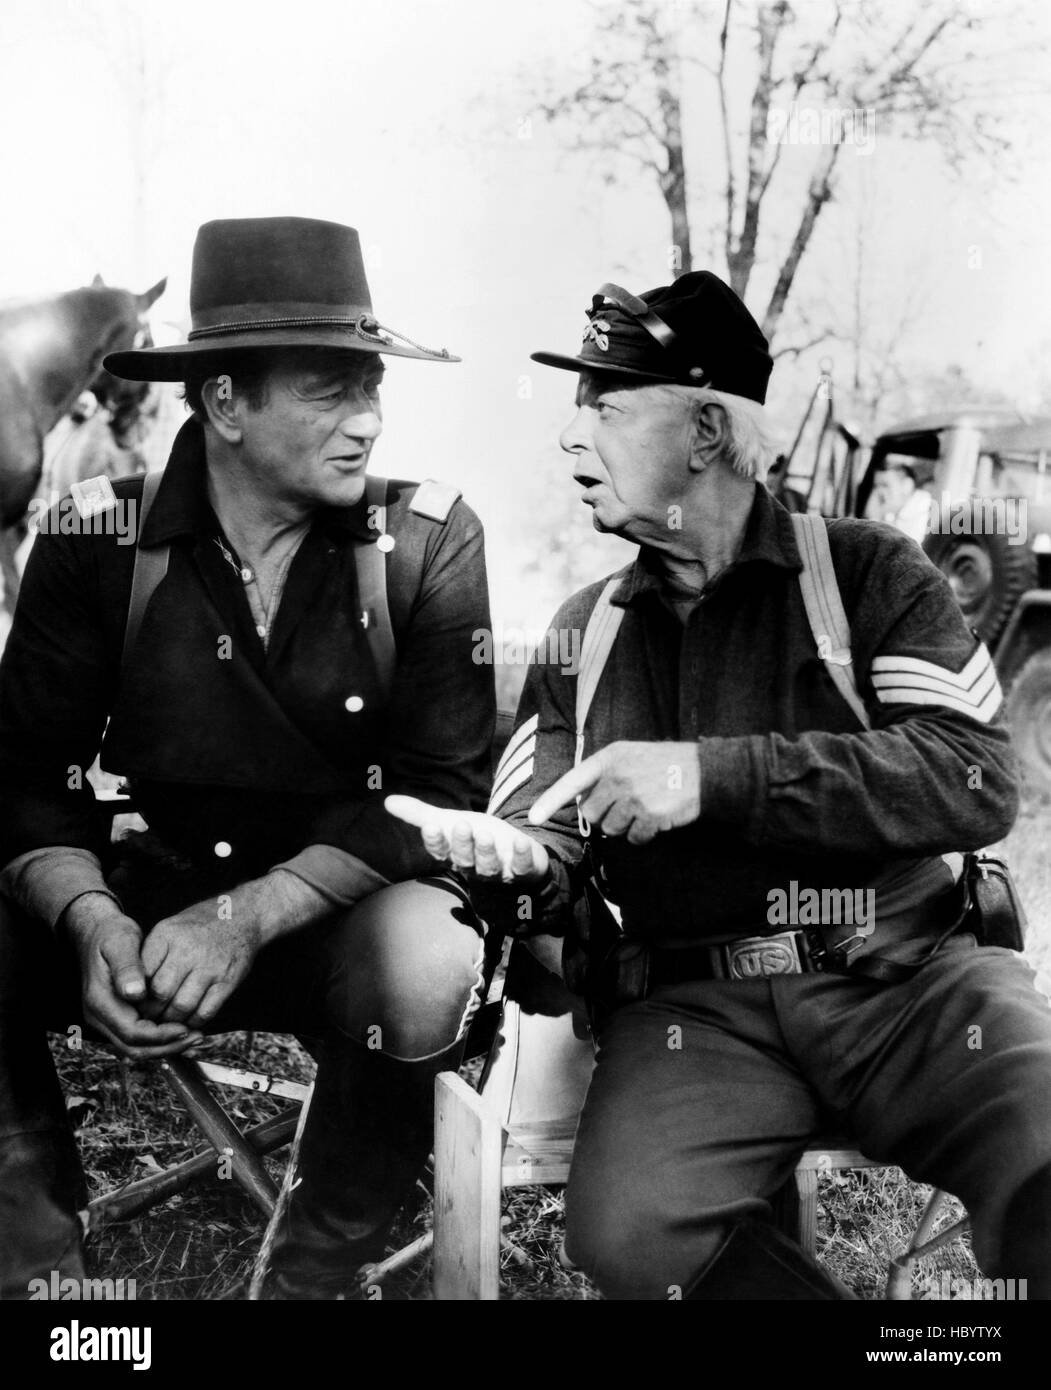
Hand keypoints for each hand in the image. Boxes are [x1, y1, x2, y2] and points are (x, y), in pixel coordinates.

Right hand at [64, 895, 201, 1059]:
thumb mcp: (120, 942)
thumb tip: (135, 993)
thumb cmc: (111, 934)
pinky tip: (181, 1032)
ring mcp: (104, 1019)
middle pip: (133, 1047)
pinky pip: (136, 1038)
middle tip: (196, 1038)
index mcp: (99, 1000)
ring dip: (165, 1046)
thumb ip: (127, 967)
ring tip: (194, 1037)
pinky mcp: (114, 1017)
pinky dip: (159, 1040)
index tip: (185, 1027)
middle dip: (166, 1046)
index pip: (131, 1032)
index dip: (160, 1035)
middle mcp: (98, 1016)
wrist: (97, 932)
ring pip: (135, 1048)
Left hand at [140, 891, 262, 1027]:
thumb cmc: (200, 924)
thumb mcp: (170, 927)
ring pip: (182, 1007)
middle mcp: (189, 949)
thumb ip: (150, 955)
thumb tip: (129, 989)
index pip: (141, 973)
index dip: (134, 994)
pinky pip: (206, 1011)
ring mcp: (211, 966)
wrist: (244, 915)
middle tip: (147, 1018)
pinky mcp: (228, 980)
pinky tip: (188, 1020)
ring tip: (165, 1022)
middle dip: (150, 1012)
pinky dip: (193, 1022)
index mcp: (167, 934)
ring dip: (170, 1021)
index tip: (133, 1003)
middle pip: (160, 994)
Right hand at [385, 796, 549, 882]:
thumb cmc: (475, 838)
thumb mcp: (449, 823)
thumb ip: (420, 815)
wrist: (513, 853)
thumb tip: (387, 801)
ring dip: (486, 852)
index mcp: (454, 855)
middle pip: (464, 860)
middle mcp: (474, 867)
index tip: (431, 826)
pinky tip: (521, 842)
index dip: (436, 841)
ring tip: (485, 834)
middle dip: (462, 844)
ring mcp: (500, 871)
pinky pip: (523, 867)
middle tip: (460, 825)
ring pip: (490, 867)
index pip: (441, 851)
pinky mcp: (524, 870)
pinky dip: (522, 856)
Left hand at [528, 741, 700, 844]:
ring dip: (624, 827)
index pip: (572, 781)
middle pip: (591, 813)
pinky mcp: (650, 815)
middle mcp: (618, 776)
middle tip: (625, 806)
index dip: (551, 801)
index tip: (534, 817)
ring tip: (643, 810)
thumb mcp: (630, 755)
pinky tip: (656, 820)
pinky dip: (642, 835)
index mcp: (610, 758)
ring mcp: (634, 796)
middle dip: (604, 816)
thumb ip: (605, 773)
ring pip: (610, 829)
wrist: (705, 771)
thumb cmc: (665, 764)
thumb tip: (583, 800)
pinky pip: (633, 838)